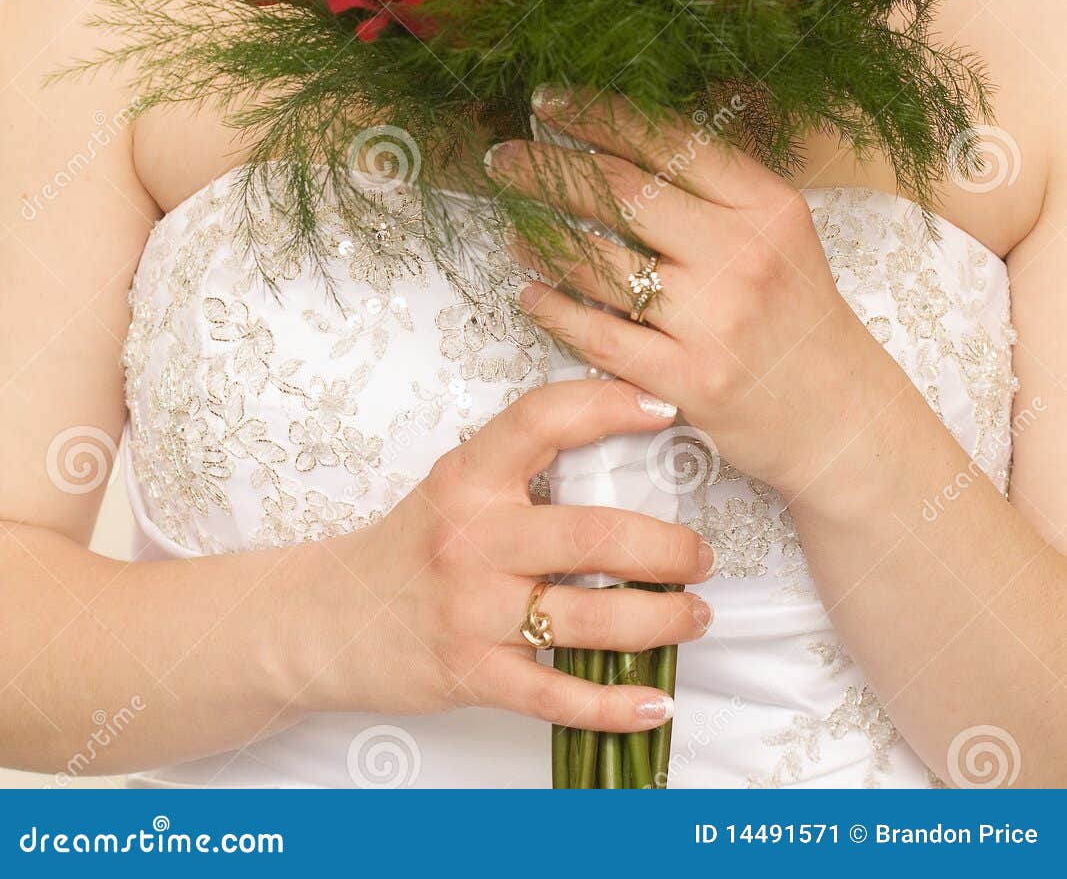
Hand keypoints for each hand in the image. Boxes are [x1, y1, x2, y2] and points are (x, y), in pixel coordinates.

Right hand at [297, 377, 714, 730]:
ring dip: (661, 621)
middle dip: (668, 549)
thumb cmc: (411, 546)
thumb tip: (616, 437)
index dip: (606, 406)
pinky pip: (559, 695)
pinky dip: (616, 704)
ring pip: (591, 617)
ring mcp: (472, 610)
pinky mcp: (473, 674)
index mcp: (468, 477)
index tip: (662, 408)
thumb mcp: (455, 485)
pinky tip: (655, 700)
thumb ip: (521, 465)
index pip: (542, 420)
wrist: (328, 619)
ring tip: (695, 615)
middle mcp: (471, 538)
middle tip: (701, 555)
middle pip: (593, 535)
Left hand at [488, 87, 880, 501]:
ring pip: (599, 262)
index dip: (597, 114)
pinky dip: (554, 310)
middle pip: (621, 192)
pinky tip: (530, 292)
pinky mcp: (688, 378)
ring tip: (510, 225)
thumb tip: (617, 141)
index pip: (666, 141)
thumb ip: (712, 190)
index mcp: (764, 204)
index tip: (549, 99)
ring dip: (541, 238)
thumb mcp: (777, 233)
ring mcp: (714, 319)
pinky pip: (598, 335)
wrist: (840, 414)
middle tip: (503, 157)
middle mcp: (741, 254)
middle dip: (548, 169)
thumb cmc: (796, 313)